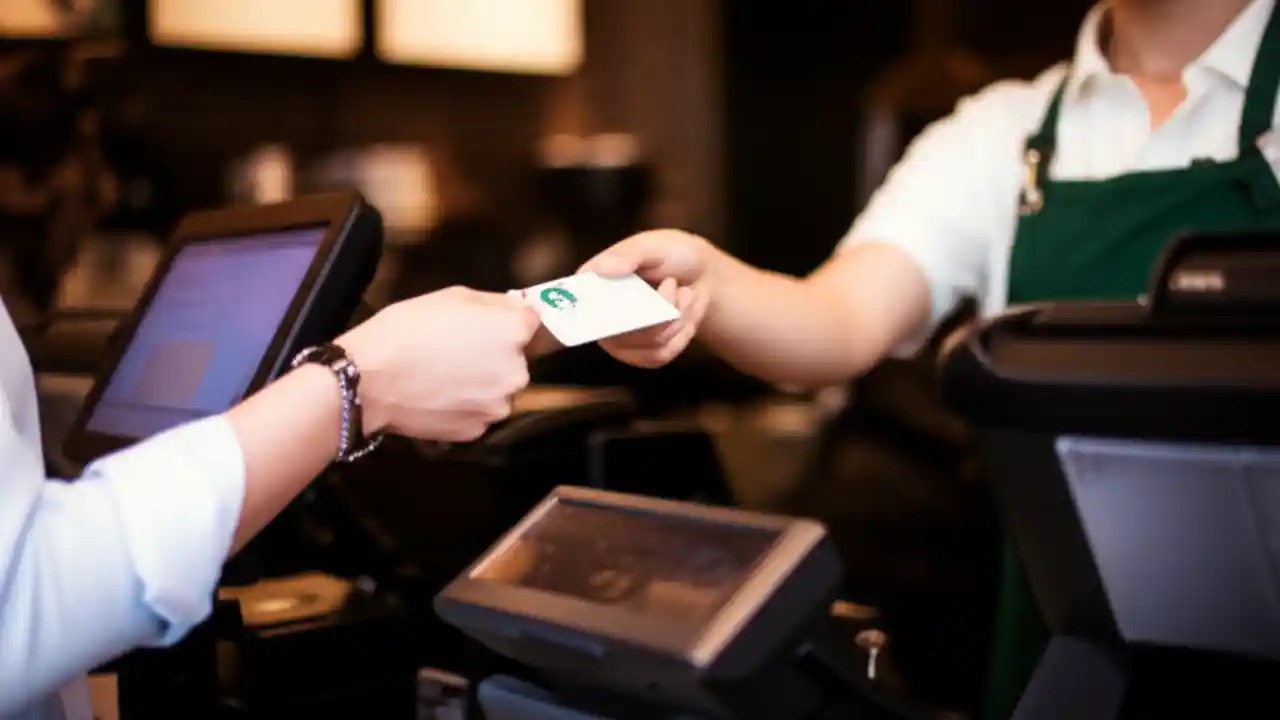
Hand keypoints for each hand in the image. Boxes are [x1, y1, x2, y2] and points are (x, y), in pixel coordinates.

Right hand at [337, 286, 539, 441]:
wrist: (369, 379)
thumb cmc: (406, 331)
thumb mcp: (453, 296)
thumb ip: (495, 302)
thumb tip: (519, 308)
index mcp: (514, 332)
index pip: (532, 323)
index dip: (507, 322)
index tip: (488, 324)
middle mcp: (517, 372)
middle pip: (517, 360)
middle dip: (494, 354)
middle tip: (456, 349)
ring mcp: (498, 406)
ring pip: (498, 389)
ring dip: (480, 383)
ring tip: (442, 373)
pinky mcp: (478, 430)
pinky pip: (478, 413)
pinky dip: (464, 405)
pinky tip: (437, 394)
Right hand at [579, 229, 714, 367]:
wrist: (701, 275)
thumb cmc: (671, 254)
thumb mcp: (652, 246)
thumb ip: (628, 255)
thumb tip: (600, 269)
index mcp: (593, 284)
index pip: (580, 303)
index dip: (599, 308)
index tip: (633, 300)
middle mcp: (598, 316)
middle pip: (622, 331)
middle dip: (659, 308)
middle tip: (674, 283)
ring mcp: (619, 340)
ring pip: (648, 344)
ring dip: (677, 318)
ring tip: (685, 293)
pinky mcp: (641, 355)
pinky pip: (660, 355)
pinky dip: (682, 334)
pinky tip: (685, 314)